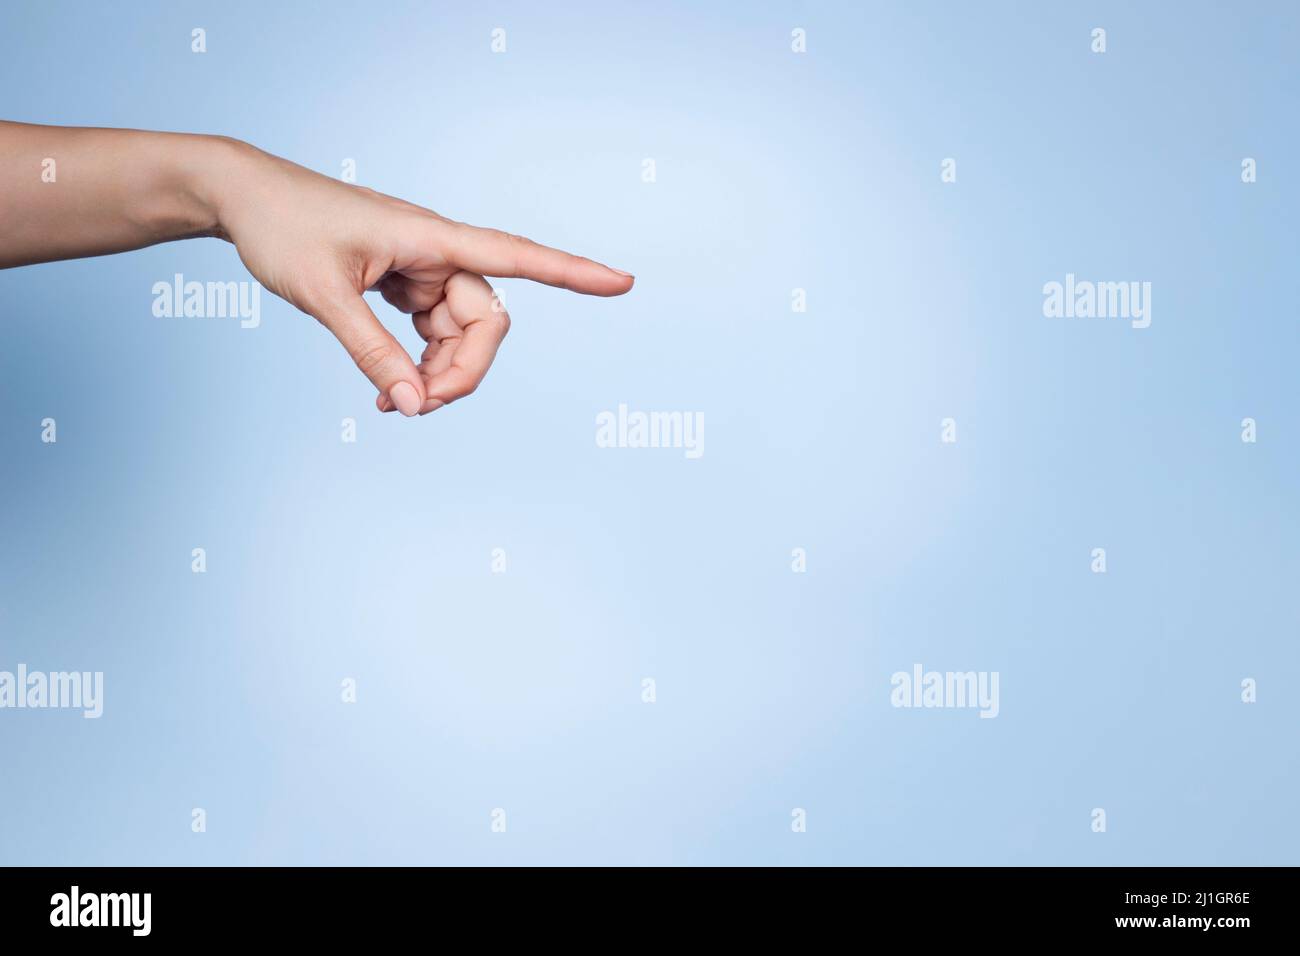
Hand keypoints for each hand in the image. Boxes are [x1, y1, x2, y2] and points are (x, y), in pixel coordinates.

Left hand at [213, 141, 632, 415]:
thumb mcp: (323, 294)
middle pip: (485, 322)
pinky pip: (432, 334)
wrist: (243, 199)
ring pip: (460, 335)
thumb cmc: (282, 227)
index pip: (518, 255)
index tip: (622, 283)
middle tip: (414, 409)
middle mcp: (438, 252)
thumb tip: (412, 404)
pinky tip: (390, 390)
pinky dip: (417, 366)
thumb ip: (371, 351)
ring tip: (391, 402)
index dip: (573, 273)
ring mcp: (422, 270)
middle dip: (463, 371)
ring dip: (438, 375)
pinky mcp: (403, 284)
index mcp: (431, 237)